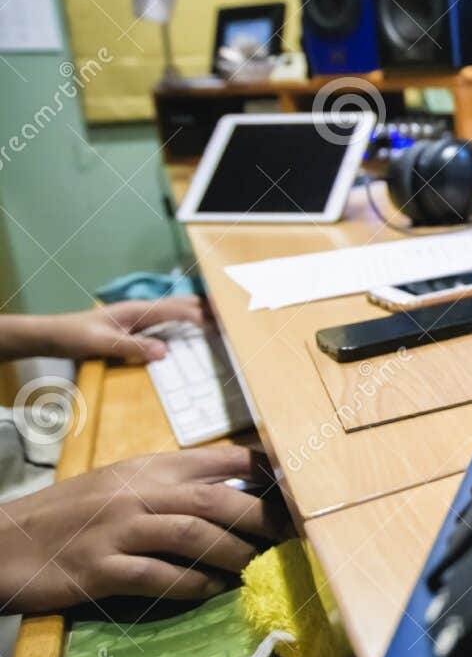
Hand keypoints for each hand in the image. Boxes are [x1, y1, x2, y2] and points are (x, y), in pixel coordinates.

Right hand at [0, 445, 287, 613]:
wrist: (1, 542)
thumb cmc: (67, 513)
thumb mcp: (120, 483)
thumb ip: (169, 484)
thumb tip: (230, 491)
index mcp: (147, 467)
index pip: (220, 459)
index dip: (265, 471)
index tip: (298, 487)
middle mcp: (136, 492)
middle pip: (215, 499)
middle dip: (261, 518)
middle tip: (290, 536)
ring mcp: (117, 530)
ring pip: (193, 536)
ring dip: (233, 553)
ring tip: (256, 566)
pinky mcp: (100, 569)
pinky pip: (159, 576)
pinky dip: (193, 585)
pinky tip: (214, 592)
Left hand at [13, 296, 206, 363]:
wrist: (52, 335)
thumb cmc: (74, 336)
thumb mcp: (102, 344)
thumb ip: (133, 347)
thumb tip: (166, 352)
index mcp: (138, 310)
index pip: (178, 309)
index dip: (202, 316)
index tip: (224, 322)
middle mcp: (142, 309)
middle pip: (182, 305)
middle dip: (208, 308)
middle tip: (235, 315)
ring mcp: (139, 316)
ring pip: (177, 310)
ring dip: (199, 313)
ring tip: (222, 318)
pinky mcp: (136, 324)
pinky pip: (168, 320)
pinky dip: (186, 321)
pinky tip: (192, 327)